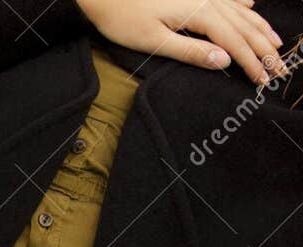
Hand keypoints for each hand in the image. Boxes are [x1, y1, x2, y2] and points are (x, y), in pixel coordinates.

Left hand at [78, 0, 284, 84]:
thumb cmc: (124, 19)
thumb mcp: (154, 41)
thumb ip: (190, 52)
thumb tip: (225, 61)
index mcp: (201, 14)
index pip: (235, 43)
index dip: (251, 63)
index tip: (264, 81)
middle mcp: (208, 1)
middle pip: (244, 28)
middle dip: (264, 50)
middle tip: (280, 70)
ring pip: (241, 13)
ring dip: (260, 29)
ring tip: (275, 44)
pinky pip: (228, 0)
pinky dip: (244, 8)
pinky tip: (252, 8)